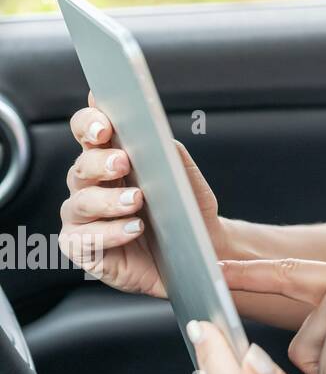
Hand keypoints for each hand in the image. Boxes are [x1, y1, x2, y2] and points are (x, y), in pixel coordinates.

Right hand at [59, 90, 224, 296]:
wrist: (196, 251)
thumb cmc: (185, 211)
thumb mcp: (188, 181)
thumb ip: (174, 157)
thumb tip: (163, 138)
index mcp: (109, 158)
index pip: (89, 131)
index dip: (90, 122)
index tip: (104, 125)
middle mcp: (90, 184)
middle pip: (81, 165)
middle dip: (100, 161)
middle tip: (123, 162)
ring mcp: (82, 216)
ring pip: (81, 202)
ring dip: (108, 199)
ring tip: (137, 200)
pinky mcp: (82, 246)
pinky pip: (85, 238)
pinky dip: (110, 233)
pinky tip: (134, 229)